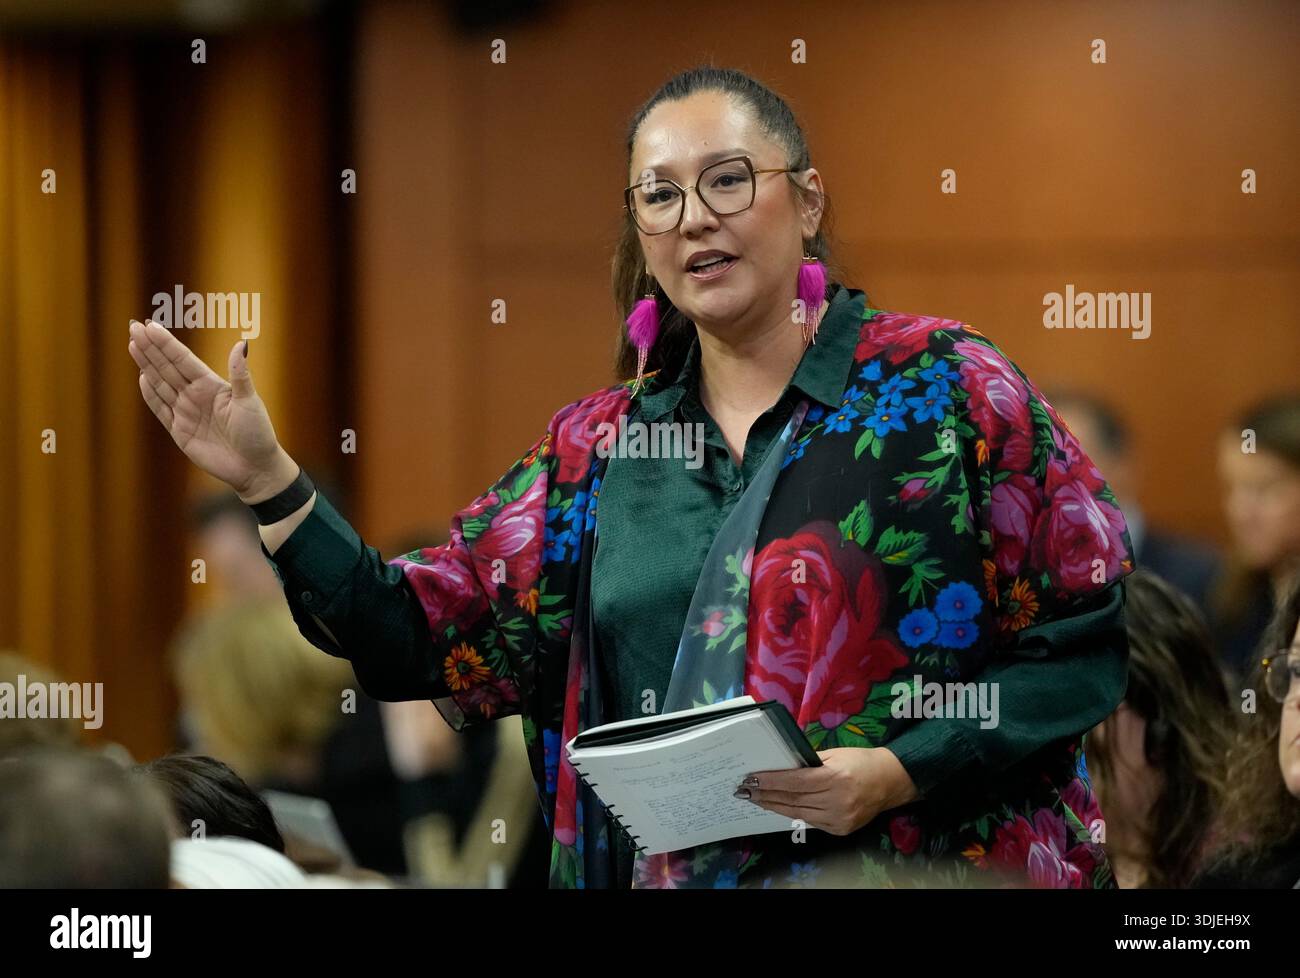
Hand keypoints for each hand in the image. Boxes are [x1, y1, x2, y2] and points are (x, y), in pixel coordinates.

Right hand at [127, 320, 296, 500]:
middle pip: (168, 368)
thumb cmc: (257, 433)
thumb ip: (240, 373)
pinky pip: (161, 409)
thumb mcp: (249, 401)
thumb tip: (241, 343)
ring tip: (133, 345)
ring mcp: (187, 412)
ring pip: (161, 384)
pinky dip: (150, 395)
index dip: (166, 344)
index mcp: (212, 385)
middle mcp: (197, 395)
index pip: (184, 360)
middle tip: (133, 327)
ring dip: (147, 365)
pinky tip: (141, 377)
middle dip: (151, 348)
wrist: (254, 468)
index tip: (150, 326)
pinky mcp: (180, 431)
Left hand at [736, 747, 918, 835]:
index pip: (795, 782)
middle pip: (793, 800)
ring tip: (756, 799)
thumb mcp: (834, 754)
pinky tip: (778, 807)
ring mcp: (839, 819)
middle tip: (745, 790)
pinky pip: (810, 821)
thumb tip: (780, 764)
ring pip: (798, 813)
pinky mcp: (840, 830)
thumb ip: (808, 761)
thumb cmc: (861, 761)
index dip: (771, 781)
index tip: (751, 778)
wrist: (891, 781)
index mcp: (835, 778)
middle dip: (766, 795)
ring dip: (774, 806)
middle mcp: (837, 801)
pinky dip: (793, 813)